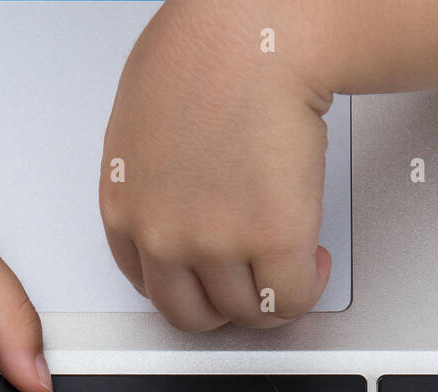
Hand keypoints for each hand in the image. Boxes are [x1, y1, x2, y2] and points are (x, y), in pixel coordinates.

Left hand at [99, 0, 332, 329]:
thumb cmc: (204, 50)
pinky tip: (313, 260)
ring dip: (270, 298)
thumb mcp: (142, 121)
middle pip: (191, 312)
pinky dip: (306, 289)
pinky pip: (289, 299)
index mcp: (124, 205)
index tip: (210, 277)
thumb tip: (181, 195)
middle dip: (226, 305)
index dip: (187, 285)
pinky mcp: (270, 240)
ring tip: (290, 265)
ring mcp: (212, 242)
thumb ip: (153, 176)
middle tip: (252, 282)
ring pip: (244, 312)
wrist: (253, 33)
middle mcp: (160, 233)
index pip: (146, 282)